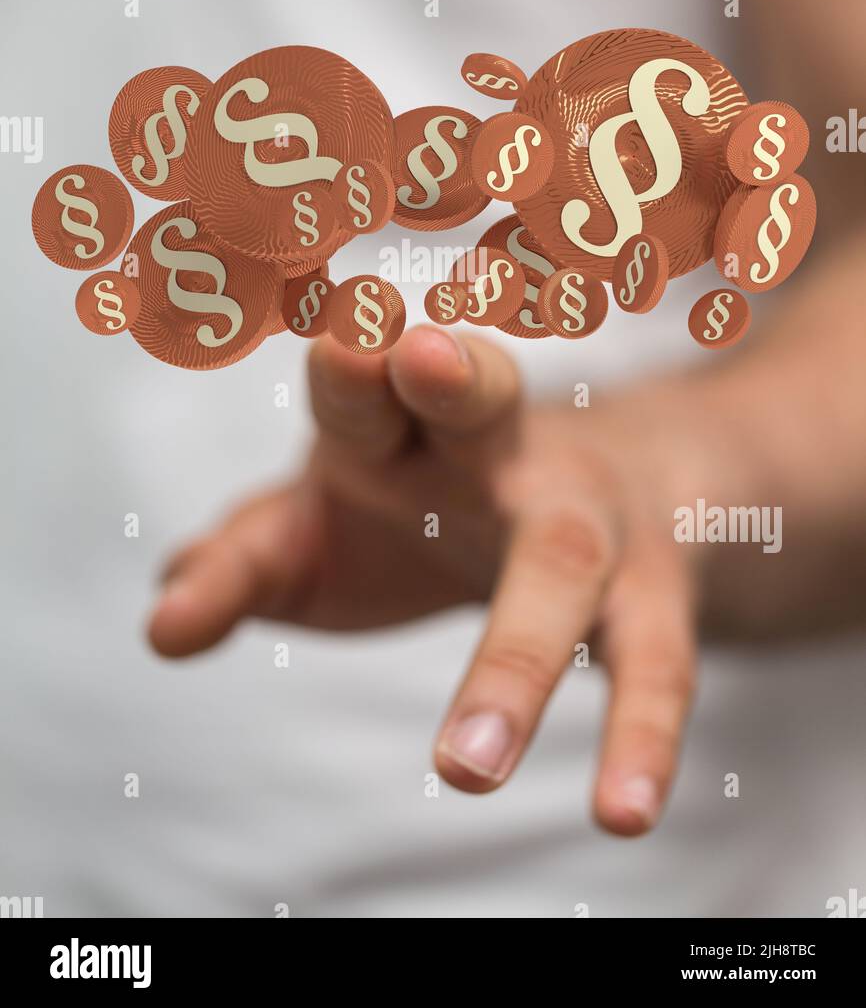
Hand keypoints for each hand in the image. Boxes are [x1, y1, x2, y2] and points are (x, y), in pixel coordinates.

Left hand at [149, 326, 709, 836]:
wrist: (607, 491)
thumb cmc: (425, 501)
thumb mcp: (320, 524)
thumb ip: (239, 565)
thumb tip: (161, 626)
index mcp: (398, 420)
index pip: (361, 388)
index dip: (350, 362)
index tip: (342, 339)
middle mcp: (500, 445)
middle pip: (483, 400)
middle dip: (457, 377)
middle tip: (421, 355)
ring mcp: (587, 513)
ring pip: (564, 565)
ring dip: (516, 661)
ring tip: (463, 772)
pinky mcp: (652, 593)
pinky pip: (657, 661)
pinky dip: (643, 739)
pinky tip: (626, 814)